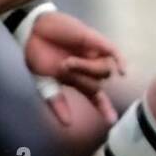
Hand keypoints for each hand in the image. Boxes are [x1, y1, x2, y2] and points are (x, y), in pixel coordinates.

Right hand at [23, 10, 125, 125]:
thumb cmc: (37, 55)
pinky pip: (114, 53)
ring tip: (67, 62)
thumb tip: (68, 124)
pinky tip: (122, 71)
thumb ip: (57, 102)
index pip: (96, 97)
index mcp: (78, 80)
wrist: (33, 30)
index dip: (104, 109)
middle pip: (99, 84)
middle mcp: (88, 69)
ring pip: (104, 71)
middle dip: (83, 81)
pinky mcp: (95, 41)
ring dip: (87, 69)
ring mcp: (93, 55)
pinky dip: (120, 61)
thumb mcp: (45, 82)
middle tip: (63, 68)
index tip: (111, 121)